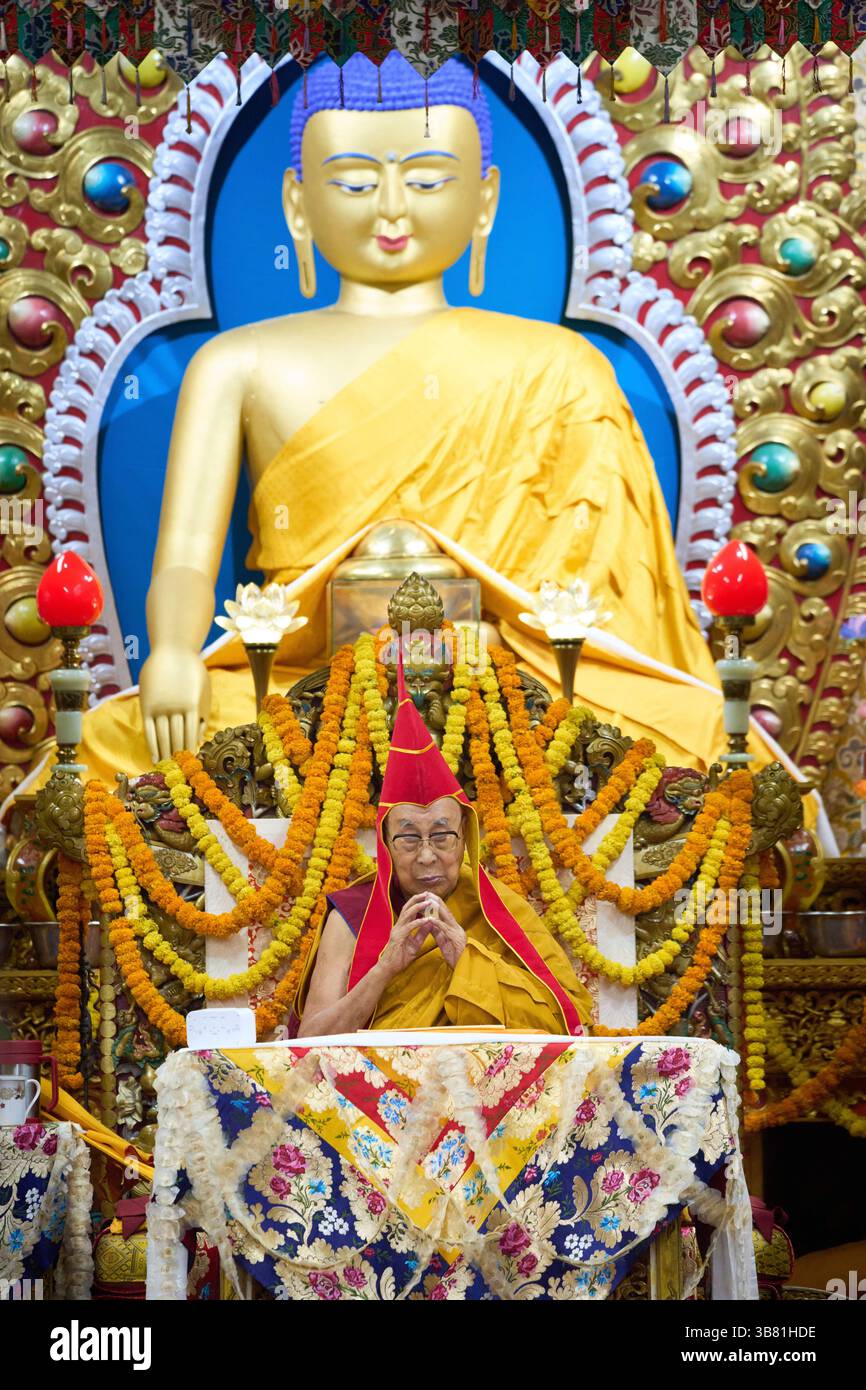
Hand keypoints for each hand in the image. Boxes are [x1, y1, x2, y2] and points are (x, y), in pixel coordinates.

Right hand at [139, 645, 210, 762]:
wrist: (172, 650)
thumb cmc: (192, 672)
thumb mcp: (204, 691)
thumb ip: (202, 714)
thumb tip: (200, 740)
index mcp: (193, 705)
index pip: (191, 735)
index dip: (190, 751)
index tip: (191, 764)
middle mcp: (176, 707)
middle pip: (176, 738)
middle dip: (178, 756)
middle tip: (179, 771)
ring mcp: (160, 706)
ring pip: (162, 736)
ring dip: (165, 753)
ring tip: (168, 768)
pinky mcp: (147, 704)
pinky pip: (149, 730)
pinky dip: (152, 745)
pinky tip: (156, 757)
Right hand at [377, 895, 438, 981]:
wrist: (389, 969)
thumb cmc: (400, 958)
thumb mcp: (415, 945)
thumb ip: (421, 934)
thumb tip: (430, 924)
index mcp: (402, 926)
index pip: (409, 910)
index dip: (417, 902)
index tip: (427, 896)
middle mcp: (398, 926)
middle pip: (407, 908)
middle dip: (417, 899)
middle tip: (427, 893)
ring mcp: (397, 931)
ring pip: (407, 914)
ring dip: (418, 907)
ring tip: (428, 902)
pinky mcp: (398, 937)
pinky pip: (409, 927)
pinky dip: (419, 922)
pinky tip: (427, 920)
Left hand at [423, 895, 466, 968]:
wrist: (465, 969)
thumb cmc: (454, 957)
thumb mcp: (443, 942)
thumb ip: (437, 931)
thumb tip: (429, 922)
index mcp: (453, 928)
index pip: (444, 913)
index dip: (436, 904)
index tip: (427, 896)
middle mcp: (456, 928)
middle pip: (446, 911)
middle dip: (436, 901)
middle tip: (427, 893)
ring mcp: (457, 932)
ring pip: (447, 917)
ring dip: (437, 908)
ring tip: (429, 900)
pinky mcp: (456, 939)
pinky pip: (445, 929)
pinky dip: (437, 923)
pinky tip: (430, 919)